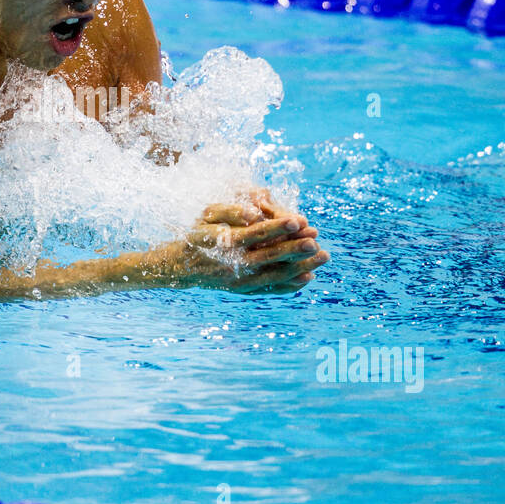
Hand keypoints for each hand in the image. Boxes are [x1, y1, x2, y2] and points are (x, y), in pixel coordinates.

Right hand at [149, 198, 329, 293]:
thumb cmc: (198, 235)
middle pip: (269, 256)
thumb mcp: (208, 216)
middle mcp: (232, 266)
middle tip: (316, 238)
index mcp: (223, 243)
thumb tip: (255, 212)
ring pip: (274, 275)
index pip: (255, 234)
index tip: (298, 220)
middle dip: (295, 247)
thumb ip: (232, 211)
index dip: (277, 227)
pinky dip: (290, 285)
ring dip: (300, 266)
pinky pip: (270, 289)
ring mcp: (239, 282)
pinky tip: (308, 278)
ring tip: (323, 256)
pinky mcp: (243, 291)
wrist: (181, 267)